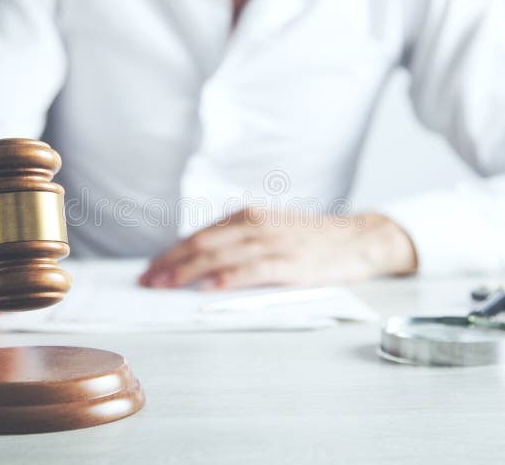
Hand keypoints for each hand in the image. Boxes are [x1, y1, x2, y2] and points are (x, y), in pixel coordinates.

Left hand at [139, 208, 416, 289]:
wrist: (358, 238)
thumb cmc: (309, 240)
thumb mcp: (269, 231)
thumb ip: (238, 243)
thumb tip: (198, 266)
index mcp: (247, 216)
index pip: (199, 236)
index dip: (170, 254)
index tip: (149, 271)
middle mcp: (256, 225)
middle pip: (202, 245)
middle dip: (170, 264)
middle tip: (147, 282)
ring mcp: (273, 243)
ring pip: (221, 257)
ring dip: (188, 273)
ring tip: (165, 286)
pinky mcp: (291, 263)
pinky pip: (254, 270)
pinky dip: (230, 278)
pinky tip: (211, 287)